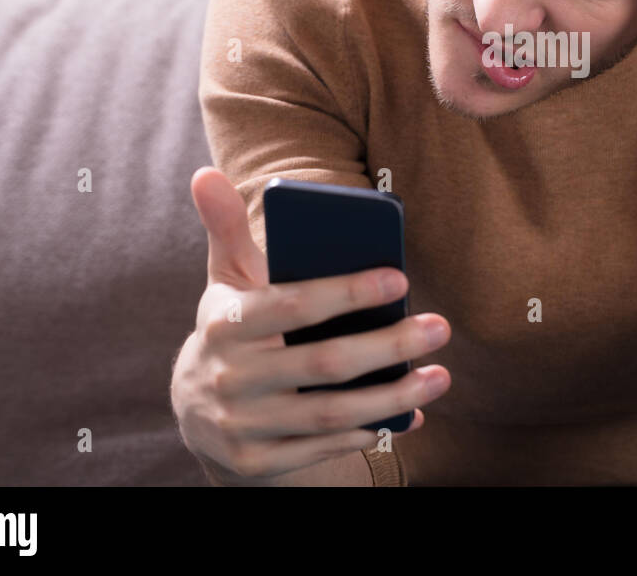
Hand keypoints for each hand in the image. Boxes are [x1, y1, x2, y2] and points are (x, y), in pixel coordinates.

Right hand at [170, 167, 451, 484]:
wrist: (195, 410)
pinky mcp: (254, 463)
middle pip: (325, 363)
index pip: (293, 305)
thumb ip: (226, 228)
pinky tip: (409, 415)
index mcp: (226, 323)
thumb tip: (207, 173)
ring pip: (332, 413)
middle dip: (390, 347)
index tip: (400, 279)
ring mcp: (241, 425)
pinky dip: (369, 433)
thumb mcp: (226, 279)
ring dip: (395, 397)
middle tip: (441, 327)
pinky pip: (323, 449)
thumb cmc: (233, 326)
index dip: (348, 292)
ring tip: (441, 376)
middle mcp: (230, 378)